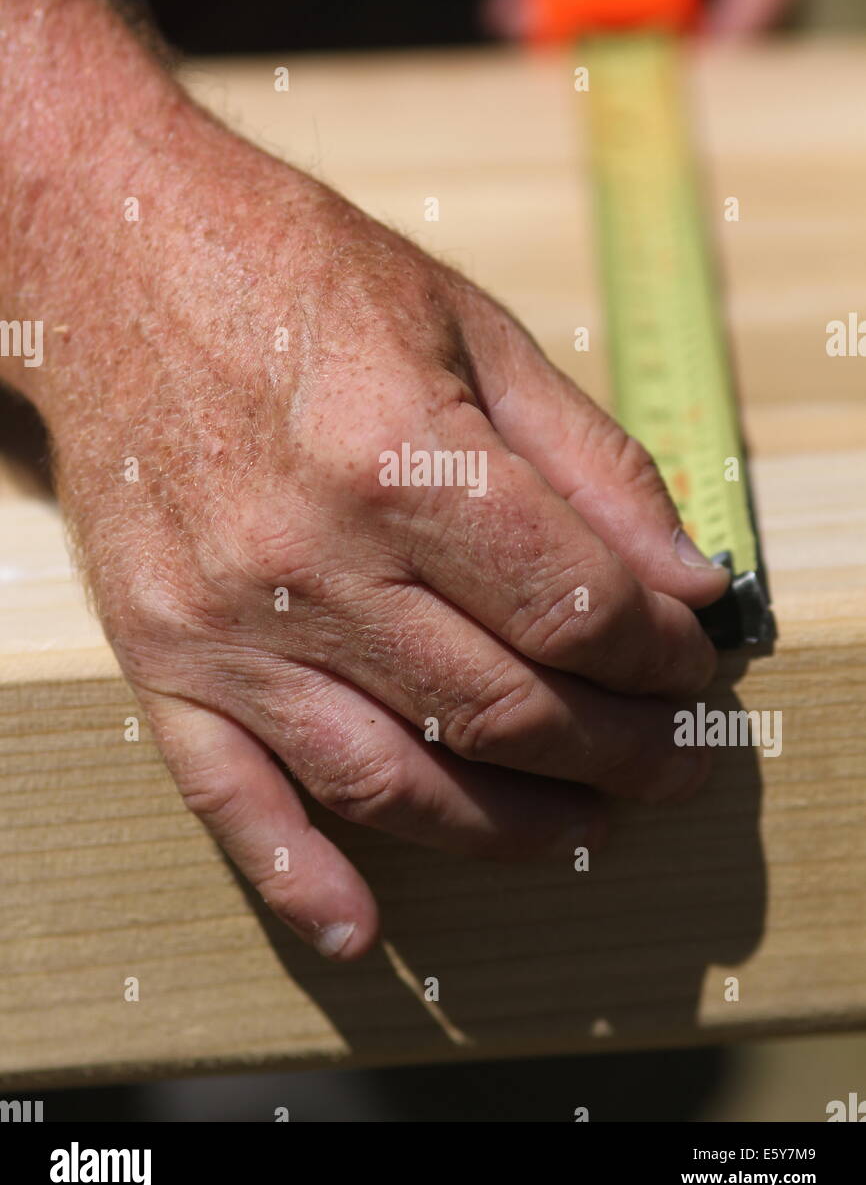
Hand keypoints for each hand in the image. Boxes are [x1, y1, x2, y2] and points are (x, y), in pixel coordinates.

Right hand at [44, 107, 727, 960]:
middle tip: (676, 762)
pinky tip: (363, 929)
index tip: (695, 665)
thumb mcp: (473, 330)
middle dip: (618, 750)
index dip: (661, 654)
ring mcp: (224, 622)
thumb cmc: (302, 276)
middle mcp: (307, 559)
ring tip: (588, 826)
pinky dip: (297, 874)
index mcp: (396, 455)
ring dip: (508, 826)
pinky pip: (227, 794)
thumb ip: (591, 463)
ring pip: (390, 778)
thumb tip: (689, 581)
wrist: (116, 255)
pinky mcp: (160, 653)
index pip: (572, 607)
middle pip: (500, 707)